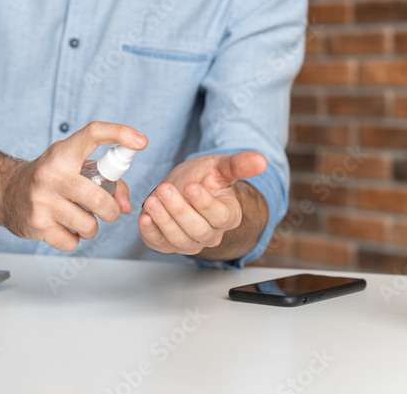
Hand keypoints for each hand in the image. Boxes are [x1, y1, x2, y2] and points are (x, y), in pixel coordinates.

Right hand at [0, 122, 146, 251]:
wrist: (5, 192)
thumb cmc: (49, 179)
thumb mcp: (73, 168)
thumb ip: (106, 181)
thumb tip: (126, 206)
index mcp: (63, 153)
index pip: (93, 133)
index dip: (119, 133)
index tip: (141, 142)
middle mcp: (51, 173)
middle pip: (98, 197)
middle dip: (111, 211)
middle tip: (109, 212)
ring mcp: (42, 200)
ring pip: (88, 225)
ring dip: (91, 227)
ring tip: (80, 219)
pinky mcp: (37, 224)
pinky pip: (72, 242)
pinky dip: (74, 239)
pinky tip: (63, 227)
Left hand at [138, 152, 266, 255]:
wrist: (180, 187)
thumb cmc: (202, 178)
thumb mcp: (219, 167)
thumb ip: (239, 165)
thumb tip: (261, 161)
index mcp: (228, 216)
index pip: (219, 216)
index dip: (204, 203)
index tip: (191, 186)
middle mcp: (211, 234)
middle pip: (198, 229)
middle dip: (179, 209)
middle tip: (165, 189)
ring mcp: (189, 242)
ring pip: (179, 238)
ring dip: (164, 220)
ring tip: (153, 200)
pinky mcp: (167, 244)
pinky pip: (160, 244)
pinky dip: (150, 232)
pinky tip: (144, 217)